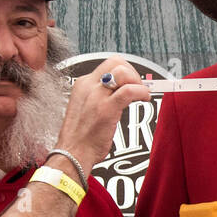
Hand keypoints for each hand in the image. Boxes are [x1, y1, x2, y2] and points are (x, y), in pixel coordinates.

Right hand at [55, 55, 151, 169]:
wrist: (72, 154)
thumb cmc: (81, 138)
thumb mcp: (87, 110)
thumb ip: (101, 98)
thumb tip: (122, 94)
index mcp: (83, 85)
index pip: (108, 65)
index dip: (125, 70)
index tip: (133, 82)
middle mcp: (89, 86)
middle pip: (116, 62)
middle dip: (132, 72)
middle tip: (138, 87)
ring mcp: (96, 96)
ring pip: (122, 72)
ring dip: (138, 81)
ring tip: (141, 94)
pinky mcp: (106, 108)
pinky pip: (129, 91)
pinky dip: (142, 92)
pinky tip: (144, 99)